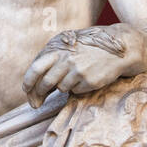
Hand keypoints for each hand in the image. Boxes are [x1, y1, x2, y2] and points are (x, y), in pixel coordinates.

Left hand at [22, 27, 138, 107]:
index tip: (26, 90)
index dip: (28, 82)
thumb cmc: (90, 47)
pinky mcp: (88, 80)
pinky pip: (75, 90)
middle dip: (39, 94)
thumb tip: (35, 79)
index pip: (35, 68)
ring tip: (75, 76)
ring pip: (60, 87)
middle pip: (44, 82)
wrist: (119, 48)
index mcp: (57, 47)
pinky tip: (87, 77)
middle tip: (36, 103)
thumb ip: (52, 57)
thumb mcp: (69, 43)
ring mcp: (76, 69)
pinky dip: (77, 88)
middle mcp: (65, 58)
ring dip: (63, 86)